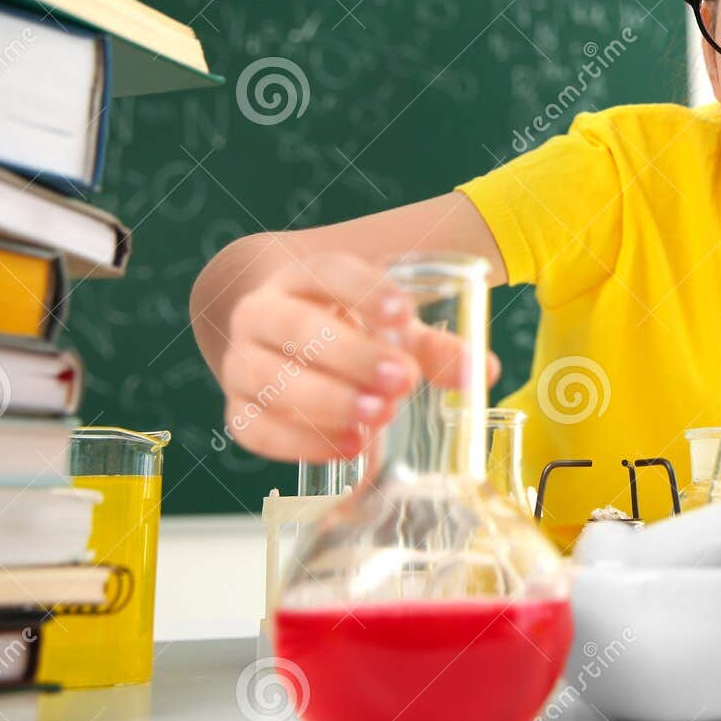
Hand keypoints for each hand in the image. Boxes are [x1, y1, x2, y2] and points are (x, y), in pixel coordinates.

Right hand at [216, 252, 499, 461]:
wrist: (276, 342)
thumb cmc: (345, 329)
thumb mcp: (387, 327)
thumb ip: (433, 346)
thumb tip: (483, 372)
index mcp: (302, 278)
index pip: (328, 273)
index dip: (364, 291)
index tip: (403, 313)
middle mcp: (262, 313)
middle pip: (297, 329)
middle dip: (352, 356)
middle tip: (403, 380)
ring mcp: (241, 361)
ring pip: (271, 379)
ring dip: (328, 401)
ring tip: (379, 417)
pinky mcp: (237, 409)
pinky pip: (257, 428)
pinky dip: (302, 442)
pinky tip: (348, 448)